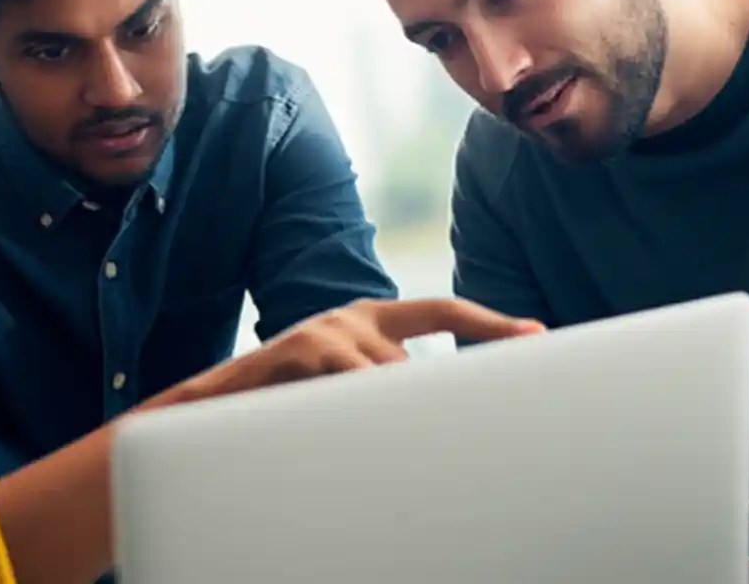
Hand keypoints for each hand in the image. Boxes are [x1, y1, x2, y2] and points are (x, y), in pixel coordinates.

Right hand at [153, 298, 544, 406]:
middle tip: (484, 404)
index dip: (491, 322)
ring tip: (380, 437)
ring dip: (390, 413)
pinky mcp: (308, 350)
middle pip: (425, 348)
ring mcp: (331, 329)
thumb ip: (382, 385)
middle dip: (451, 378)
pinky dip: (366, 411)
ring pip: (394, 378)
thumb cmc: (284, 403)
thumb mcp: (341, 388)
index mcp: (367, 320)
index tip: (538, 334)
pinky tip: (350, 428)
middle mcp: (354, 315)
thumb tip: (441, 409)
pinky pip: (361, 385)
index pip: (442, 312)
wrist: (211, 407)